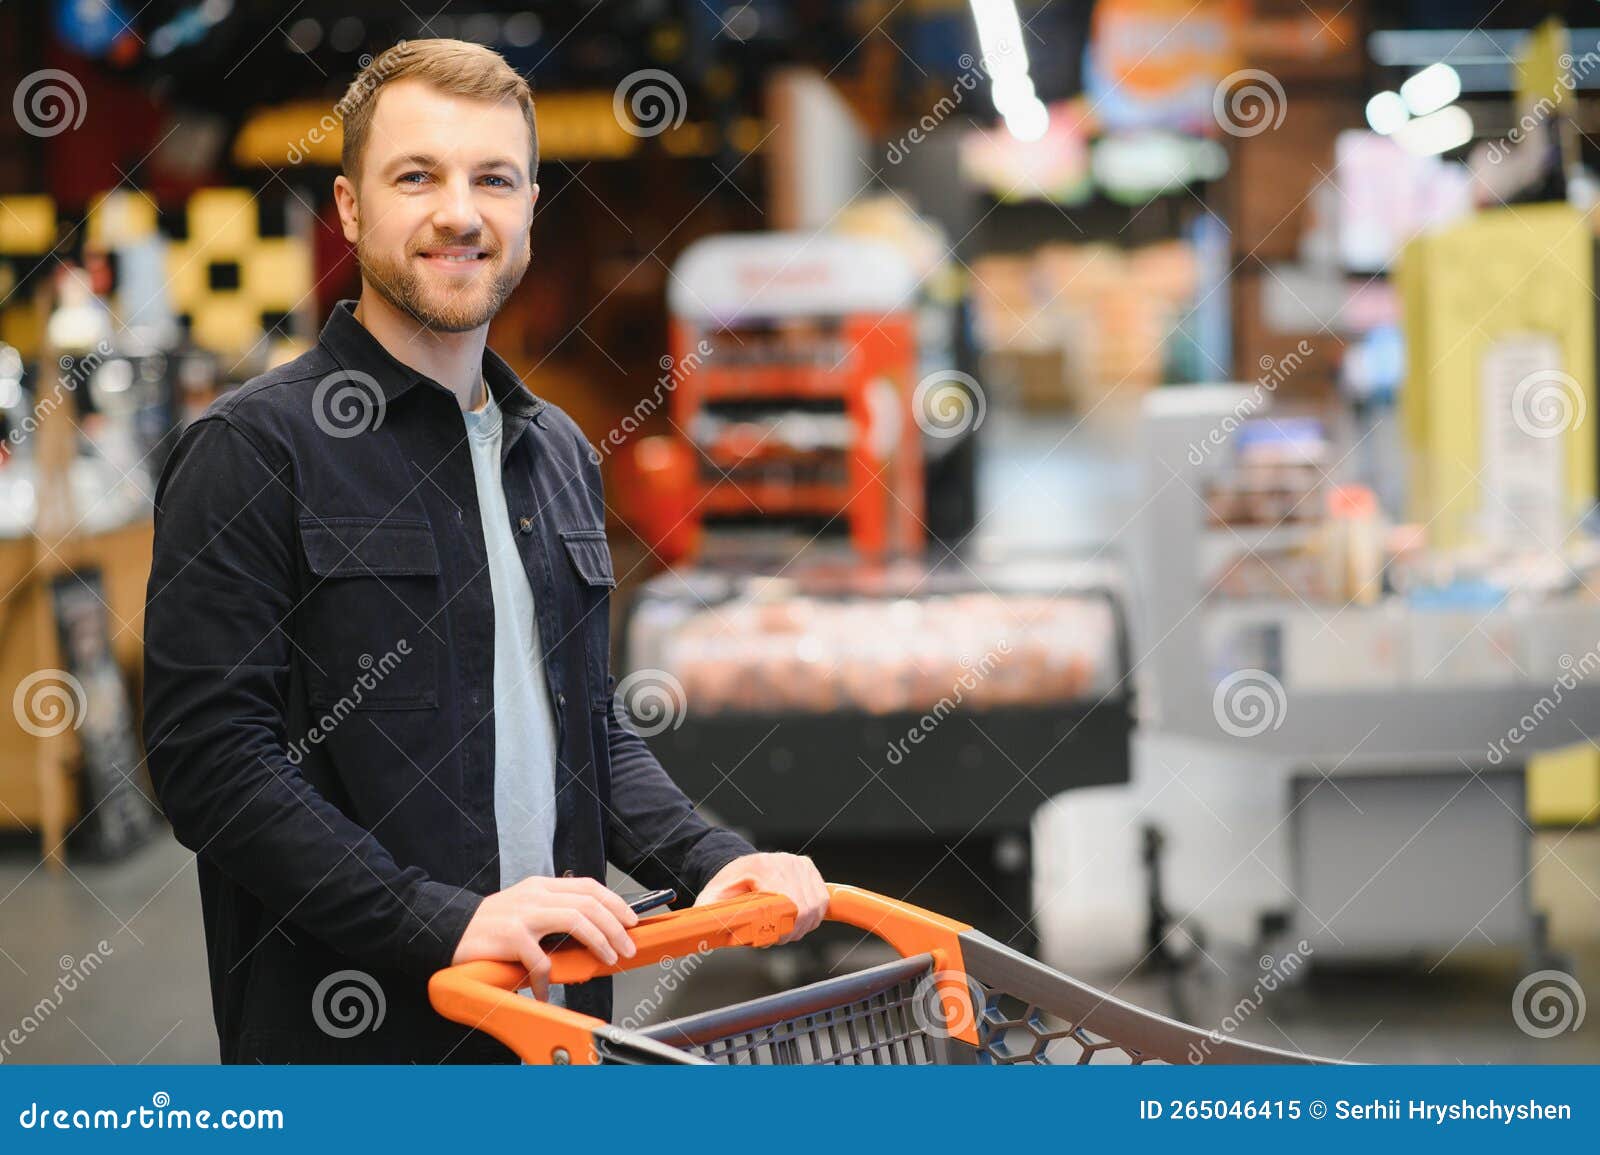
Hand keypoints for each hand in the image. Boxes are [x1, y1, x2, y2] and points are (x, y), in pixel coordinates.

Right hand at [452, 876, 638, 999]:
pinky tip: (543, 990)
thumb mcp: (525, 910)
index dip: (616, 902)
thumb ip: (553, 915)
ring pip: (576, 920)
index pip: (589, 887)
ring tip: (607, 959)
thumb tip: (593, 934)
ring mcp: (523, 914)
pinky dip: (547, 978)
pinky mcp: (510, 936)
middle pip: (589, 903)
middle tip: (627, 946)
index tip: (631, 920)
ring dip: (598, 942)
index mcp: (542, 887)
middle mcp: (535, 895)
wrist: (449, 930)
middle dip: (615, 926)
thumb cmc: (490, 926)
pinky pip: (540, 959)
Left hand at [694, 852, 827, 943]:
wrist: (738, 866)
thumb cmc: (726, 885)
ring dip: (803, 925)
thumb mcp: (712, 899)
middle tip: (775, 938)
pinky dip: (812, 916)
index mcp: (761, 868)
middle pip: (806, 908)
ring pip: (816, 907)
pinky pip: (822, 901)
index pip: (789, 903)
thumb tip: (705, 934)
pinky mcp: (808, 868)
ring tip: (783, 928)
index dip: (784, 927)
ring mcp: (799, 863)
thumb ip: (708, 916)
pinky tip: (796, 919)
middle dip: (791, 930)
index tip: (771, 938)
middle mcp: (784, 861)